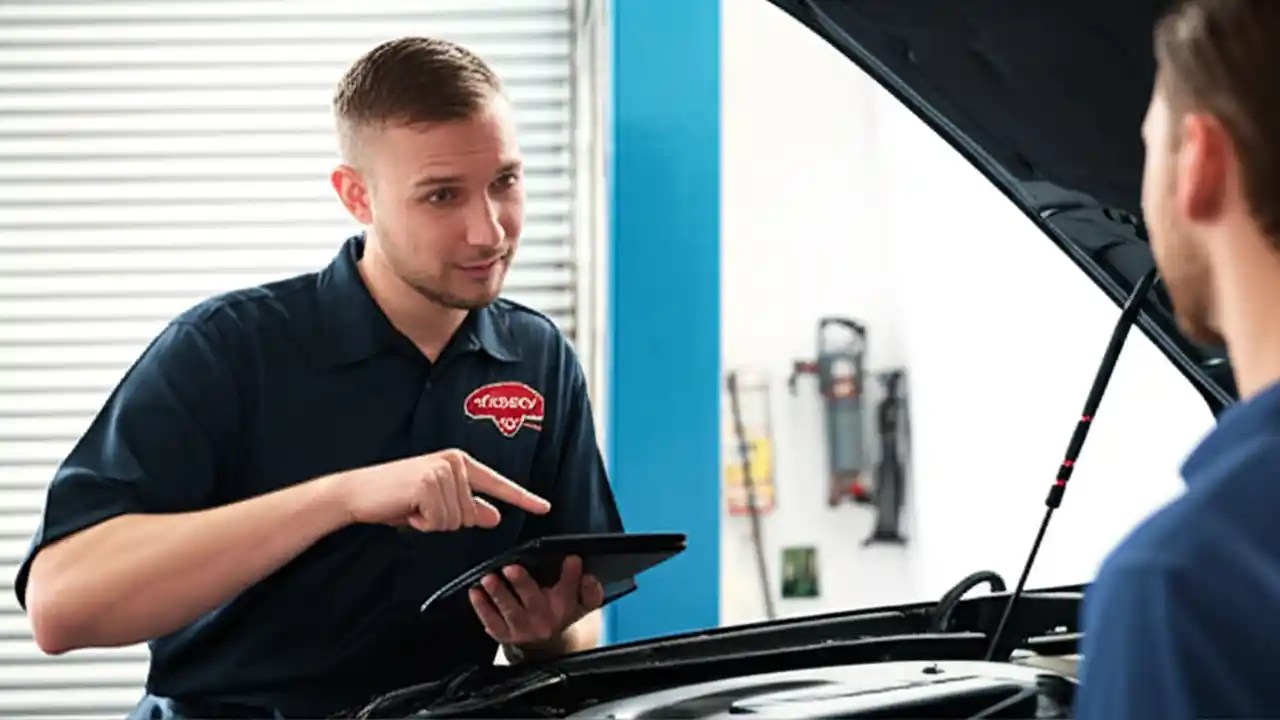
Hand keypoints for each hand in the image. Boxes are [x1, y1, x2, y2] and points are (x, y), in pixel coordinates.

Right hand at [329, 449, 550, 530]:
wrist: (356, 492)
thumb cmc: (395, 497)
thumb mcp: (436, 503)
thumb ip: (467, 507)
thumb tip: (494, 516)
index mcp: (459, 462)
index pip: (498, 483)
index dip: (523, 498)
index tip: (544, 507)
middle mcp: (454, 462)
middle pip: (471, 514)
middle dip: (444, 520)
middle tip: (418, 508)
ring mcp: (442, 471)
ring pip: (456, 520)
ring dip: (432, 522)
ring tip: (411, 506)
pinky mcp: (428, 484)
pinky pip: (439, 521)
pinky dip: (421, 523)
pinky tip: (406, 509)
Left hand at [469, 555, 603, 651]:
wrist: (545, 648)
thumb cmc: (561, 614)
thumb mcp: (582, 603)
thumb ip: (589, 589)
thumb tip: (585, 572)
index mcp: (564, 608)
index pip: (571, 590)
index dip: (572, 575)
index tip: (571, 559)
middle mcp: (544, 620)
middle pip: (535, 601)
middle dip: (522, 584)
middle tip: (511, 568)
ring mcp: (522, 629)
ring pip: (510, 611)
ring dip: (499, 594)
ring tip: (489, 579)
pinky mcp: (504, 634)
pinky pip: (492, 622)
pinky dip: (482, 608)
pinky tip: (475, 593)